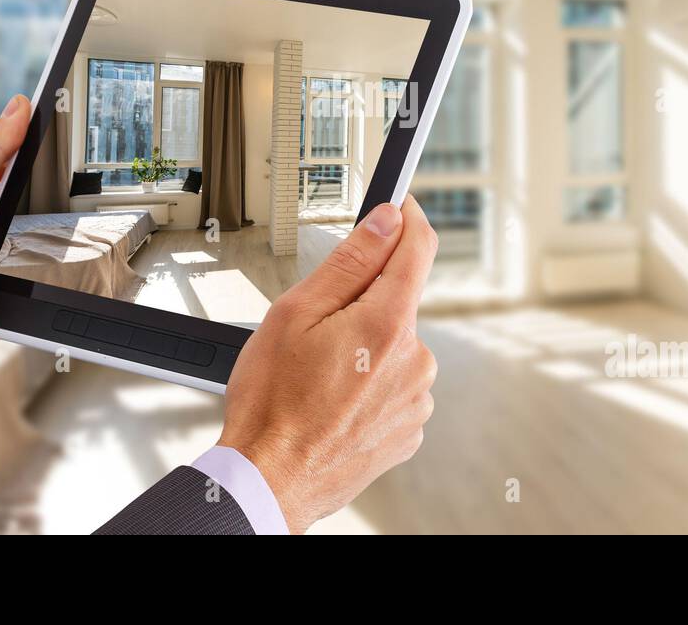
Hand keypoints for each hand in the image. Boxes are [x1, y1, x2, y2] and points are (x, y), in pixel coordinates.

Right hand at [218, 194, 439, 533]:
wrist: (269, 481)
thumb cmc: (272, 405)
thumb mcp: (295, 314)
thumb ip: (349, 262)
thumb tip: (385, 221)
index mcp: (387, 324)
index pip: (417, 248)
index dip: (406, 218)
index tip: (397, 205)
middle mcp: (414, 360)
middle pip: (397, 302)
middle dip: (362, 303)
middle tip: (315, 330)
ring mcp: (415, 399)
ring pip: (394, 346)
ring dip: (364, 349)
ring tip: (318, 377)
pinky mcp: (408, 429)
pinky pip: (393, 386)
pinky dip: (368, 385)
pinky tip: (332, 401)